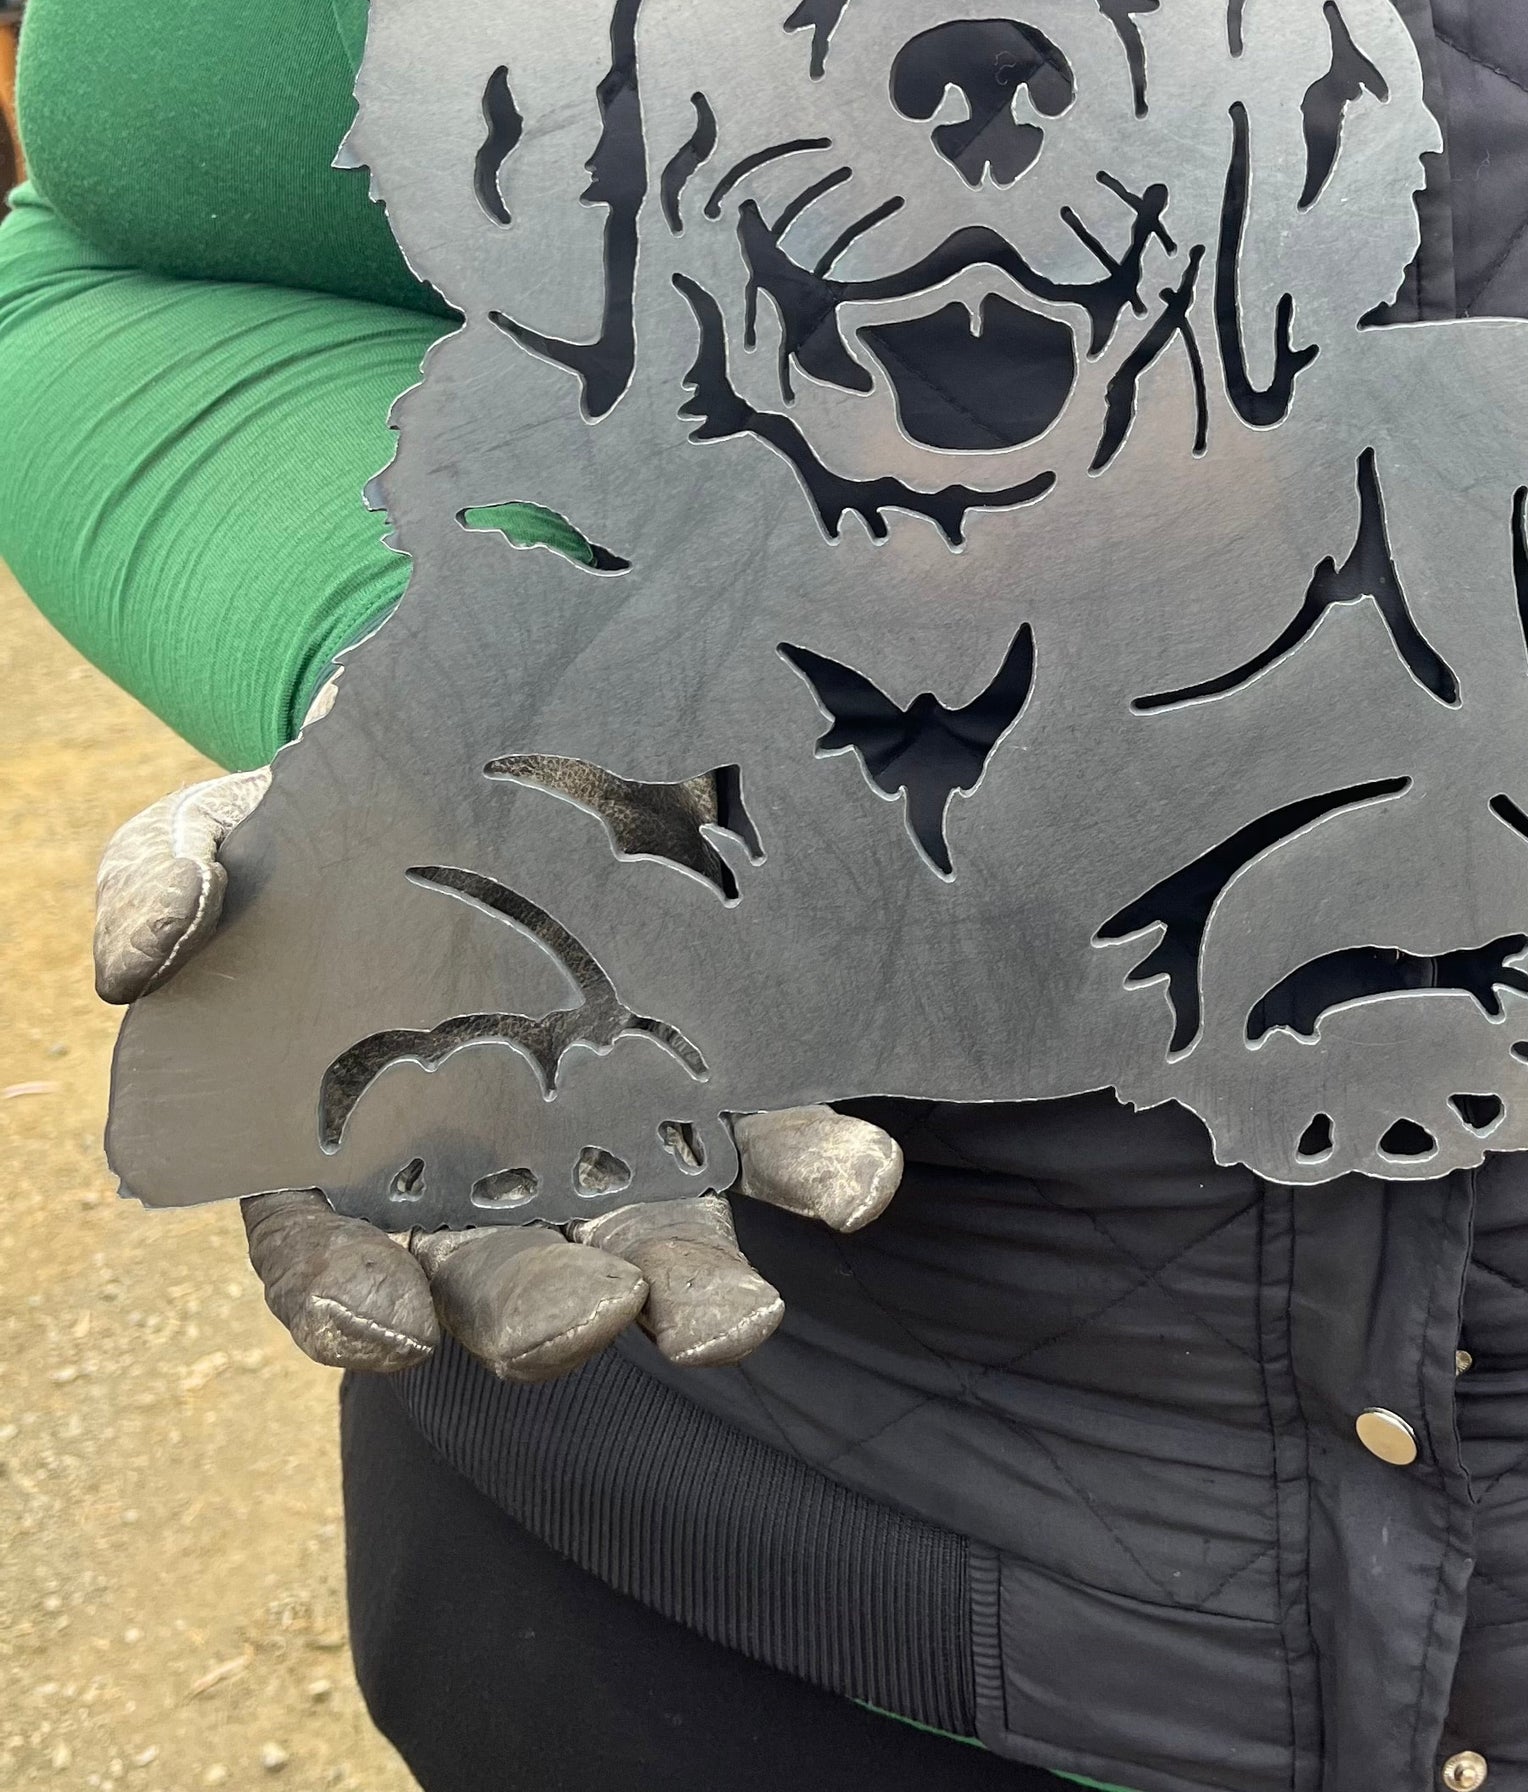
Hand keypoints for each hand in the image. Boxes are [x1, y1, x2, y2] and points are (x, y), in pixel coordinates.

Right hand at [96, 768, 902, 1379]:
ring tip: (737, 1319)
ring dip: (701, 1291)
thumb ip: (164, 888)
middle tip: (591, 1319)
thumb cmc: (323, 818)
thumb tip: (133, 968)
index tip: (390, 1329)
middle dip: (549, 1318)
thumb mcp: (216, 830)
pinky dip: (819, 1167)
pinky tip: (860, 1180)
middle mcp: (489, 1174)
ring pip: (659, 1244)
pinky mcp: (722, 1070)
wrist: (483, 731)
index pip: (335, 1268)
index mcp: (343, 1155)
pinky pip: (778, 1138)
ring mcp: (616, 1131)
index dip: (354, 1309)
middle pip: (513, 1285)